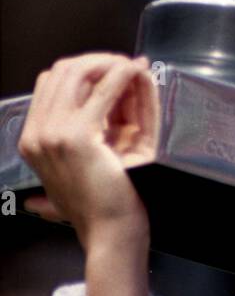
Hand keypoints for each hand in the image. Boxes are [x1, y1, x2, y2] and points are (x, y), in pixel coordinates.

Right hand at [18, 53, 157, 249]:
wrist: (109, 234)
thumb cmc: (102, 207)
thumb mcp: (87, 165)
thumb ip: (86, 137)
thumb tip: (113, 99)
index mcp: (34, 140)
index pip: (51, 83)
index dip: (81, 69)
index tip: (110, 69)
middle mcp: (37, 134)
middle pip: (62, 72)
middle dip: (97, 61)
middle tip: (124, 64)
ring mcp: (52, 133)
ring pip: (79, 73)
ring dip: (110, 63)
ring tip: (134, 67)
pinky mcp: (76, 135)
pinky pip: (103, 89)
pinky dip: (122, 74)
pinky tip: (137, 71)